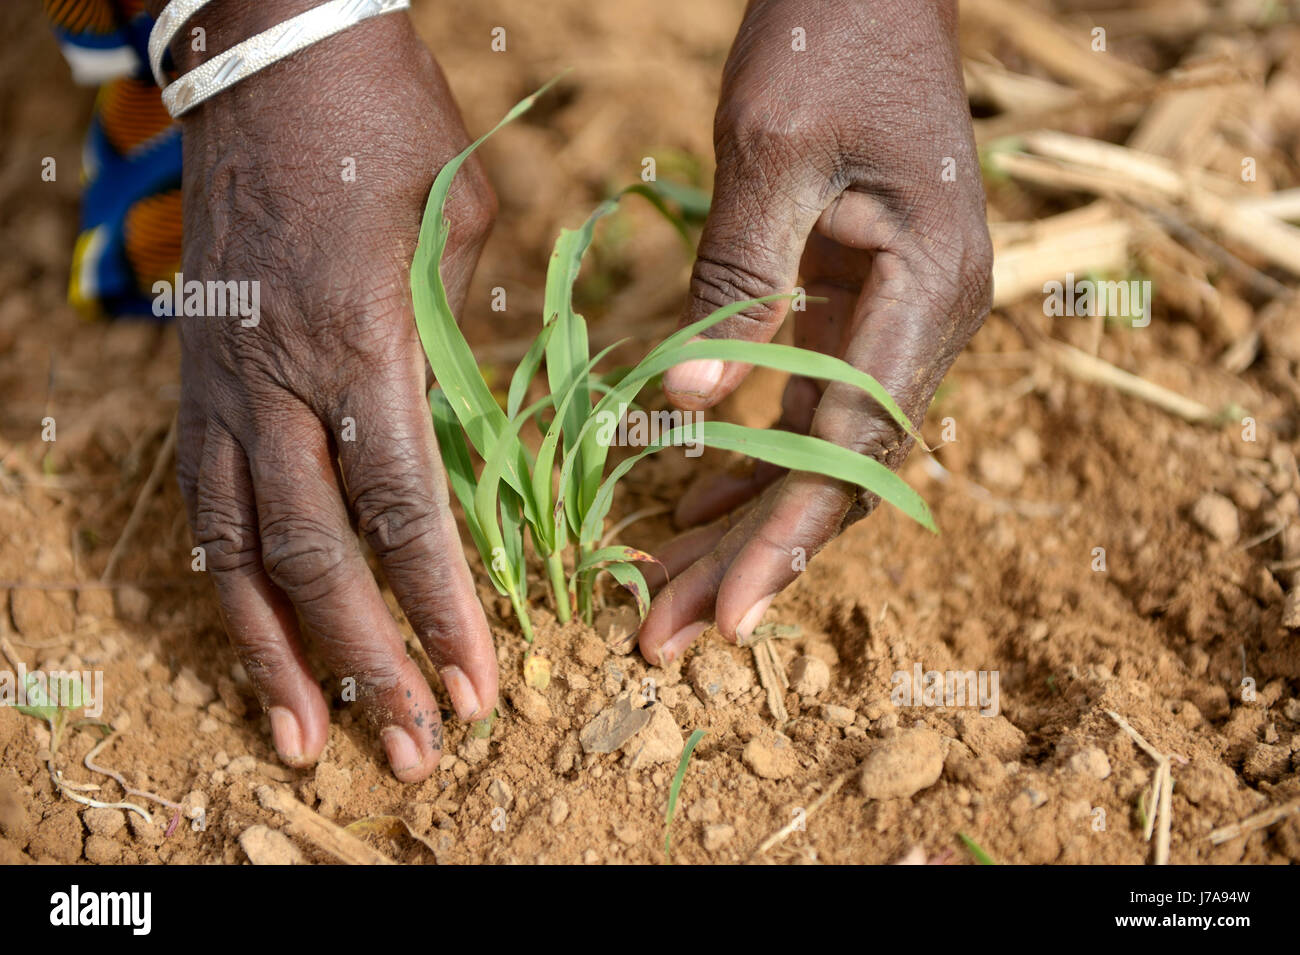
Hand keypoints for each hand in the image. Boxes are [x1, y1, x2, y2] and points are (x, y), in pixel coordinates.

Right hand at [168, 3, 497, 780]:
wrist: (268, 52)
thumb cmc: (388, 128)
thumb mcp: (460, 228)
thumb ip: (465, 343)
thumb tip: (473, 430)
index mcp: (362, 344)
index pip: (406, 512)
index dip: (441, 610)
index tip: (479, 685)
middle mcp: (280, 382)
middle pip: (321, 557)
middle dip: (370, 664)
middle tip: (413, 750)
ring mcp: (224, 384)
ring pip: (240, 551)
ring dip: (278, 655)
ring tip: (308, 740)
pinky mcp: (196, 377)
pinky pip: (202, 503)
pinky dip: (226, 583)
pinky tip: (251, 640)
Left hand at [639, 0, 992, 664]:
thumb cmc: (829, 40)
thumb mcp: (772, 152)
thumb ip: (737, 283)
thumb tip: (689, 411)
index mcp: (927, 290)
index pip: (852, 447)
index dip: (788, 541)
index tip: (728, 618)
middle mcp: (927, 322)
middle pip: (837, 474)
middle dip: (750, 559)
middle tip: (666, 635)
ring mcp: (897, 317)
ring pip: (818, 453)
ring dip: (743, 525)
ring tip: (664, 594)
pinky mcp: (858, 303)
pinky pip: (805, 406)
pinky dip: (750, 460)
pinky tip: (690, 505)